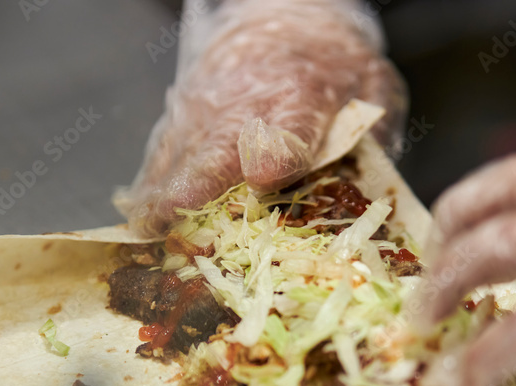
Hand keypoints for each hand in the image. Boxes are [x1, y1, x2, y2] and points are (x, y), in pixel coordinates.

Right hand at [115, 0, 406, 236]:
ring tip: (149, 235)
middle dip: (198, 187)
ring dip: (164, 198)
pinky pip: (160, 159)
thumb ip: (373, 137)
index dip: (276, 153)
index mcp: (301, 96)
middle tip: (178, 224)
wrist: (284, 20)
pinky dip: (150, 192)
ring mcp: (205, 113)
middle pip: (217, 149)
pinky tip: (142, 224)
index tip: (263, 177)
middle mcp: (243, 106)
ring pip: (179, 157)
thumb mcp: (371, 88)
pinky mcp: (181, 121)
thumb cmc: (334, 67)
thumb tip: (370, 195)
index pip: (288, 129)